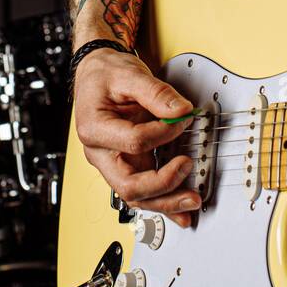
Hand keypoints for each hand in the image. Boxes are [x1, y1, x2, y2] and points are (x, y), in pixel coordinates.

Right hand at [72, 48, 200, 227]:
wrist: (97, 74)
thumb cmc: (106, 75)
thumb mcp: (129, 74)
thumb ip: (157, 93)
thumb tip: (181, 111)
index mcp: (94, 129)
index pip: (133, 142)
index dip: (164, 133)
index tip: (183, 119)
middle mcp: (100, 153)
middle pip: (129, 185)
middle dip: (163, 185)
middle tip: (189, 169)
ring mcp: (112, 163)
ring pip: (136, 196)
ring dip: (166, 202)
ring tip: (192, 201)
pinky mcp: (126, 165)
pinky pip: (143, 191)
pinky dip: (163, 202)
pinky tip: (180, 211)